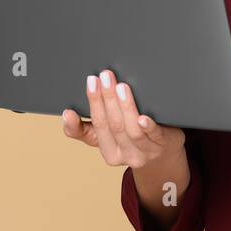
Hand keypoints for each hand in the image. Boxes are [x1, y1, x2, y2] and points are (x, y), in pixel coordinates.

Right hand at [60, 68, 185, 167]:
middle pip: (113, 125)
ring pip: (131, 129)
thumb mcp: (106, 138)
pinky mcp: (165, 144)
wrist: (164, 154)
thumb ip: (82, 129)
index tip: (90, 83)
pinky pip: (155, 136)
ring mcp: (146, 151)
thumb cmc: (131, 140)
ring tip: (120, 86)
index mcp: (109, 153)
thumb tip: (66, 114)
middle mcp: (127, 155)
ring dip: (125, 106)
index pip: (97, 127)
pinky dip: (148, 126)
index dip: (93, 104)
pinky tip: (143, 117)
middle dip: (107, 98)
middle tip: (105, 76)